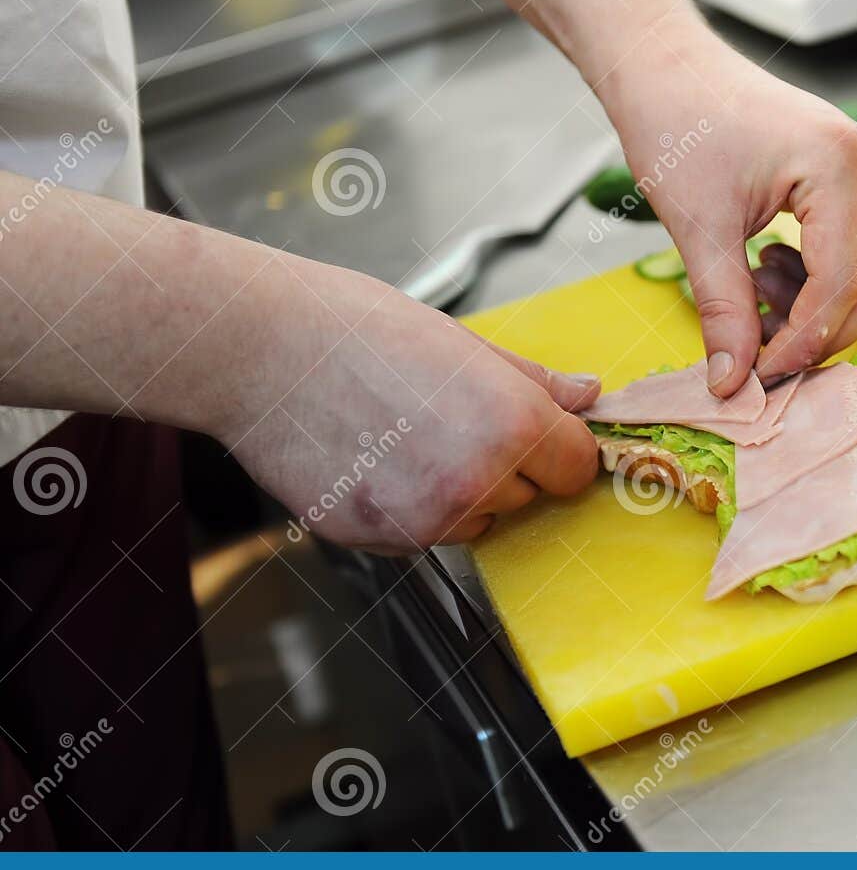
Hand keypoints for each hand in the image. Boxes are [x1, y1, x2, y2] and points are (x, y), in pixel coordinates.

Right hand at [214, 262, 600, 551]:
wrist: (257, 349)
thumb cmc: (355, 330)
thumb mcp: (464, 342)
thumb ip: (534, 381)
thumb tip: (587, 394)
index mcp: (510, 426)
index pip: (576, 467)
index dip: (560, 446)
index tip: (541, 431)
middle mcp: (474, 483)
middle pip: (528, 496)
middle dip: (507, 465)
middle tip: (451, 416)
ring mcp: (421, 520)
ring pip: (475, 520)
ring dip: (460, 491)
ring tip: (406, 432)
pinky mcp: (374, 539)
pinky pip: (420, 534)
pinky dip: (408, 506)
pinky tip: (373, 456)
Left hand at [598, 18, 856, 394]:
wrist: (662, 65)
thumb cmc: (675, 123)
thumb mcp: (697, 228)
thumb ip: (724, 310)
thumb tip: (733, 384)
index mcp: (835, 165)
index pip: (845, 283)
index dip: (804, 340)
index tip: (758, 373)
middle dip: (824, 330)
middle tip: (764, 351)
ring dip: (822, 306)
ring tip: (755, 295)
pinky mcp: (844, 176)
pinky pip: (856, 247)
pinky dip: (818, 279)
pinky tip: (765, 269)